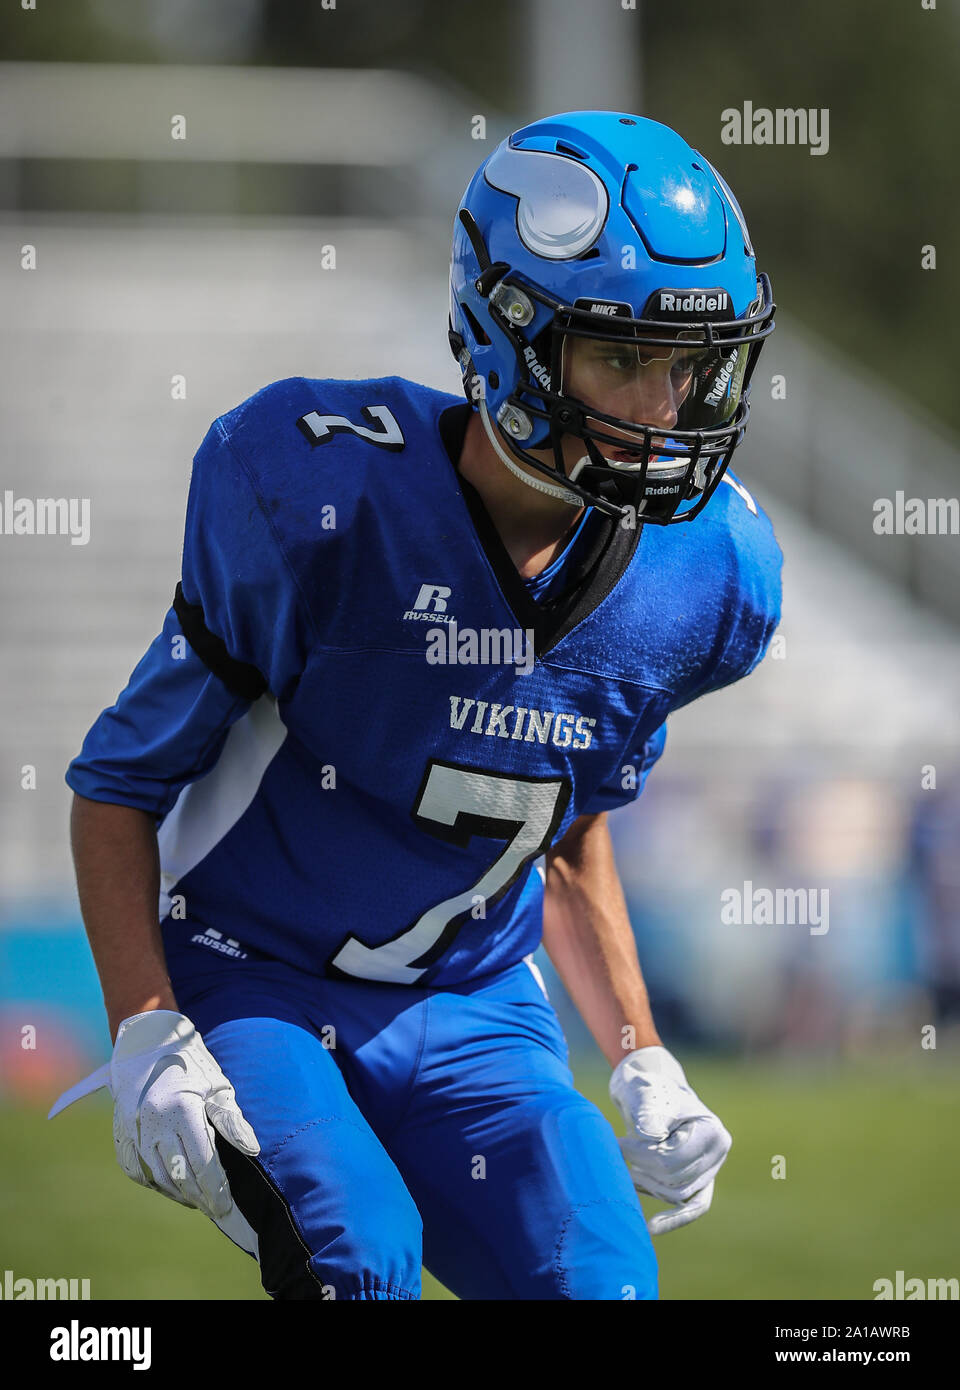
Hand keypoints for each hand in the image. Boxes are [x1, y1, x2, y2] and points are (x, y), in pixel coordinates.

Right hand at [50, 1009, 259, 1255]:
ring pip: (156, 1175)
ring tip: (197, 1200)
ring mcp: (133, 1127)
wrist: (150, 1041)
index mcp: (182, 1109)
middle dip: (200, 1196)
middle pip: (179, 1175)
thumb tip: (252, 1149)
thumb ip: (232, 1120)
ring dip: (177, 1193)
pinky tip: (169, 1186)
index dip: (216, 1189)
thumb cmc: (192, 1064)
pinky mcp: (120, 1130)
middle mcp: (154, 1121)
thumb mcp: (218, 1086)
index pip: (202, 1162)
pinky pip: (133, 1167)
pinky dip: (151, 1182)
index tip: (227, 1207)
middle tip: (216, 1208)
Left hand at [609, 1045, 731, 1235]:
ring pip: (677, 1194)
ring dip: (648, 1185)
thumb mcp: (645, 1093)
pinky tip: (652, 1228)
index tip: (617, 1144)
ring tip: (625, 1168)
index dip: (642, 1156)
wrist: (650, 1089)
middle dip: (642, 1169)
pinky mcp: (698, 1180)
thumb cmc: (647, 1088)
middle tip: (617, 1152)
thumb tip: (651, 1136)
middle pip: (676, 1180)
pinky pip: (692, 1207)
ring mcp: (710, 1169)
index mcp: (712, 1132)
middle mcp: (718, 1154)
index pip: (673, 1159)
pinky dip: (674, 1218)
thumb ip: (648, 1112)